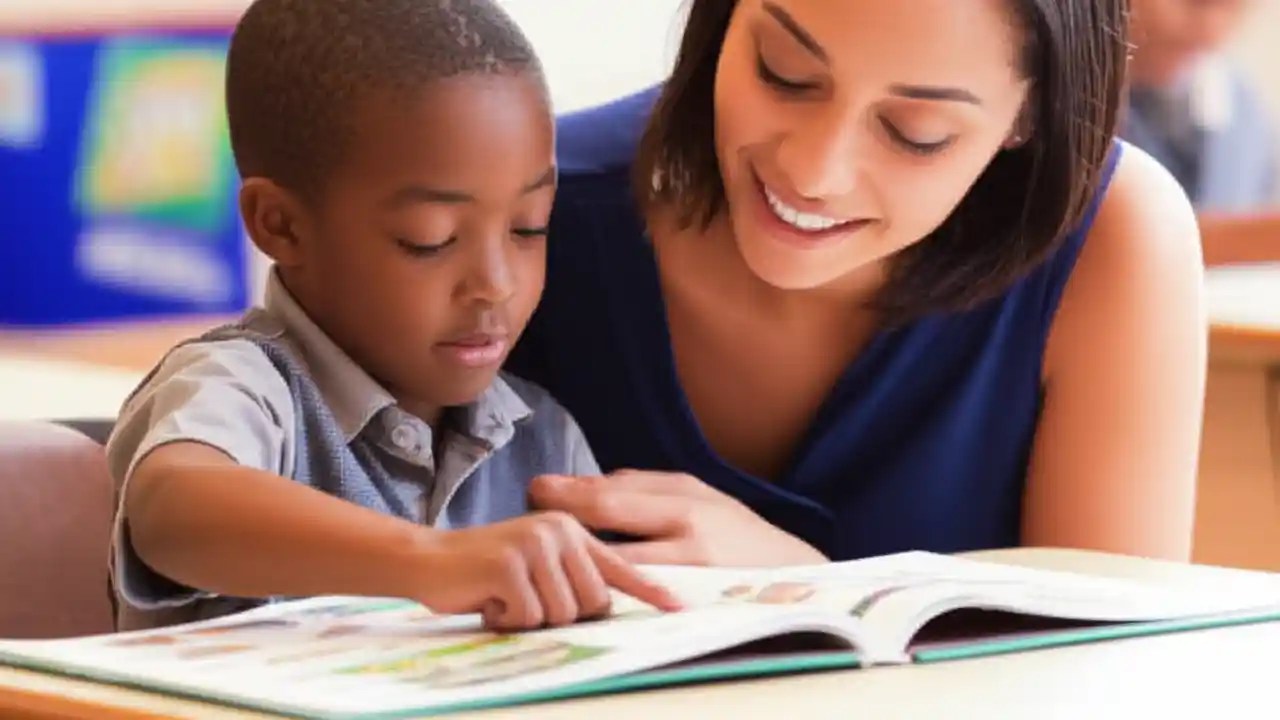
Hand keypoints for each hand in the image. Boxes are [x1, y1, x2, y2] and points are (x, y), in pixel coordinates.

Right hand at [413, 512, 682, 631]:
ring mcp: (535, 544)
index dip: (649, 590)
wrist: (427, 560)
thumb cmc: (484, 571)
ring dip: (530, 620)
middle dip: (561, 616)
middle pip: (592, 602)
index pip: (618, 566)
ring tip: (505, 598)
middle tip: (526, 603)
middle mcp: (559, 531)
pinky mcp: (510, 564)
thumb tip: (605, 606)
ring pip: (562, 614)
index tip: (678, 607)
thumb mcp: (536, 564)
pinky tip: (489, 601)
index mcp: (570, 530)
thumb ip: (570, 576)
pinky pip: (528, 616)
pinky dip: (506, 620)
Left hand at [528, 471, 827, 566]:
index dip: (571, 489)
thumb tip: (590, 488)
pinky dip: (614, 586)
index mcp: (683, 494)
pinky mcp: (696, 588)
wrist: (794, 571)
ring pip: (622, 556)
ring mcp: (691, 557)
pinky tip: (590, 587)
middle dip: (566, 510)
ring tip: (549, 552)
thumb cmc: (737, 534)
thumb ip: (648, 493)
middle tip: (529, 510)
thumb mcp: (698, 498)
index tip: (536, 489)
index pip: (615, 488)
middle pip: (612, 511)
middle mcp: (685, 519)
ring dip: (583, 553)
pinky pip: (644, 589)